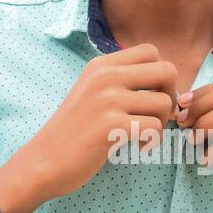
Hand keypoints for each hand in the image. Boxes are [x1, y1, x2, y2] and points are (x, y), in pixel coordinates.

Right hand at [11, 43, 178, 201]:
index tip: (151, 96)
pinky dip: (151, 141)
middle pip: (167, 71)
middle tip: (155, 116)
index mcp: (101, 65)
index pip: (151, 51)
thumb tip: (168, 81)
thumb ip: (121, 81)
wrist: (43, 161)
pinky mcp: (111, 126)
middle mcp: (105, 76)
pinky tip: (135, 147)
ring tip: (141, 134)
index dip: (161, 75)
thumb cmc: (73, 132)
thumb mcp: (92, 92)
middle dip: (170, 96)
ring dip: (161, 123)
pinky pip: (155, 127)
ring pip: (164, 103)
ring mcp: (108, 100)